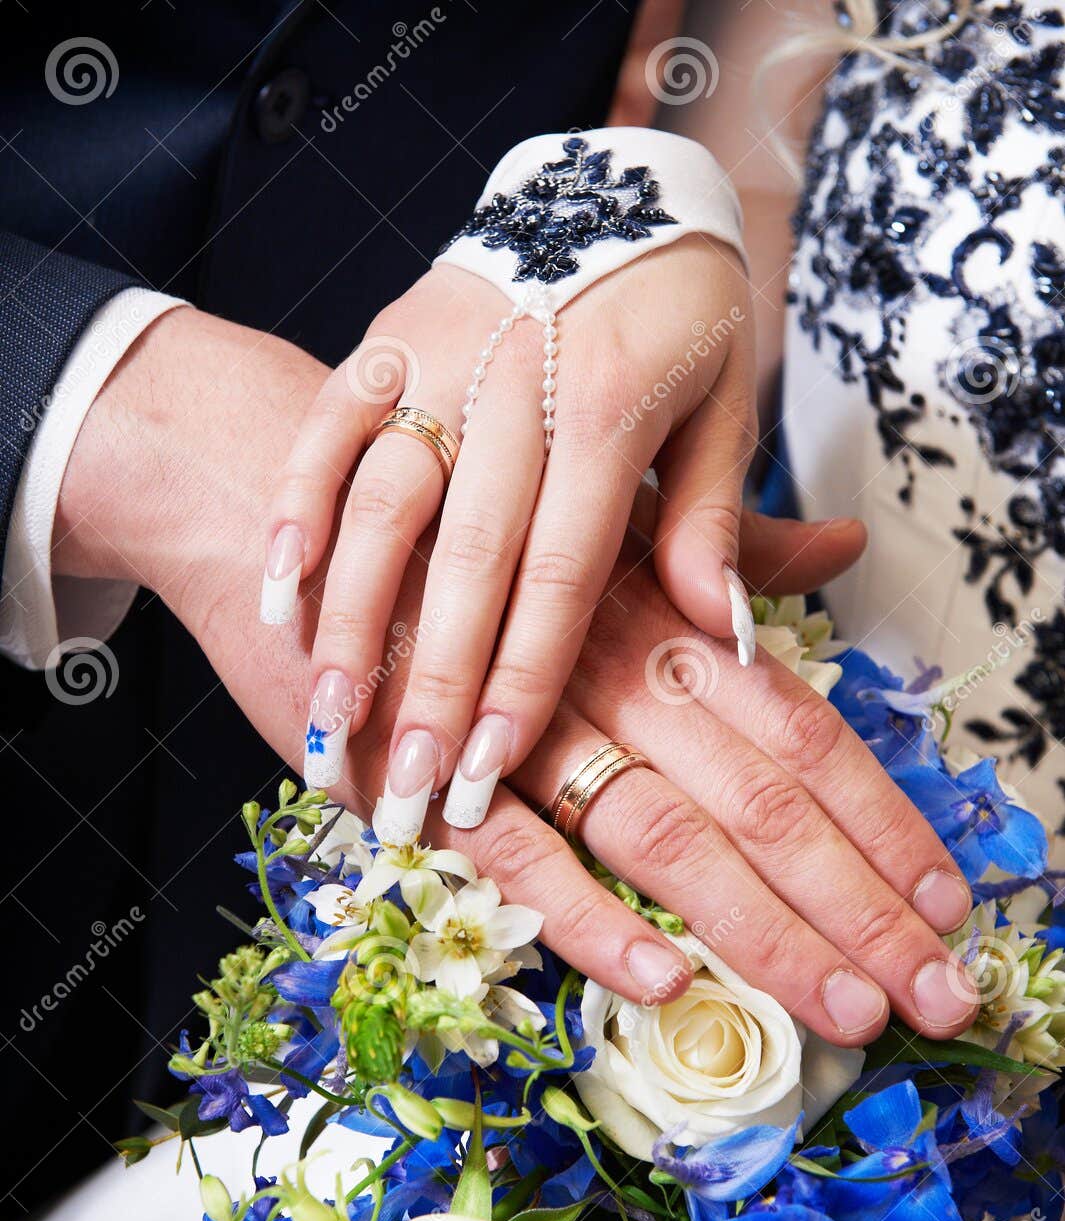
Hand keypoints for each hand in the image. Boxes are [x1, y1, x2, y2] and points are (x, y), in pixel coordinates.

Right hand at [56, 306, 973, 1041]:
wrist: (279, 497)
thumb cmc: (457, 522)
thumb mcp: (604, 521)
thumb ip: (723, 547)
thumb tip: (838, 540)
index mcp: (662, 614)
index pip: (804, 730)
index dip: (883, 820)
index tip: (951, 904)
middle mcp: (611, 667)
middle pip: (764, 799)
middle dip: (859, 907)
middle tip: (937, 996)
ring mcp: (519, 722)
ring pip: (668, 836)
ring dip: (762, 932)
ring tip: (845, 1011)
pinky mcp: (425, 769)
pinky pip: (519, 854)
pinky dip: (591, 918)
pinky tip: (666, 980)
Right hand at [264, 235, 783, 838]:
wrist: (617, 180)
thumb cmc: (681, 311)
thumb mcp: (726, 403)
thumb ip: (713, 520)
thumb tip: (718, 633)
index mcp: (606, 405)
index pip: (561, 571)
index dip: (524, 677)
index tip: (488, 767)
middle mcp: (515, 381)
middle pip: (466, 557)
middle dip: (433, 678)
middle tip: (405, 780)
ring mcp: (440, 353)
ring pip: (381, 499)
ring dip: (351, 614)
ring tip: (330, 714)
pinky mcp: (387, 333)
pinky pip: (330, 423)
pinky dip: (297, 503)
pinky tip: (276, 589)